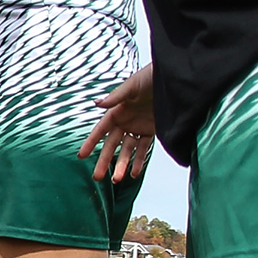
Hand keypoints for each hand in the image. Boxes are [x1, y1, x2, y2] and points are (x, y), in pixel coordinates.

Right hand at [78, 64, 155, 182]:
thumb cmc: (152, 77)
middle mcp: (125, 121)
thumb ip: (116, 96)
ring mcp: (138, 127)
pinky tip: (134, 173)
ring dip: (122, 164)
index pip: (101, 130)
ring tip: (117, 180)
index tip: (82, 155)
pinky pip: (144, 149)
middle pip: (112, 145)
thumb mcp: (133, 85)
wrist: (175, 78)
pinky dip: (139, 161)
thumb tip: (97, 103)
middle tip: (97, 176)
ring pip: (127, 150)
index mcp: (117, 111)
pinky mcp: (152, 131)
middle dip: (104, 160)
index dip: (91, 143)